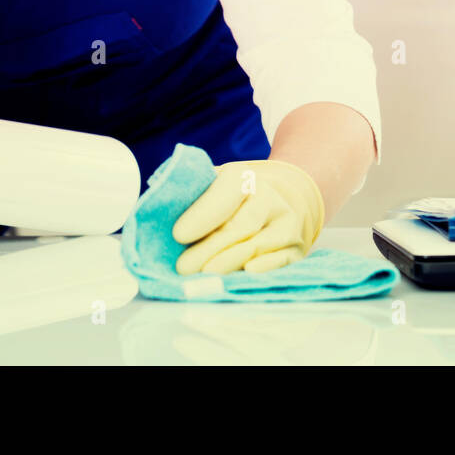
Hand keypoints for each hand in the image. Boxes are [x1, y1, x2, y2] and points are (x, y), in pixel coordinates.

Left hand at [173, 160, 324, 274]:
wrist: (284, 201)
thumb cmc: (234, 200)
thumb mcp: (215, 184)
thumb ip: (190, 190)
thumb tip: (157, 199)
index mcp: (245, 178)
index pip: (226, 193)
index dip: (202, 214)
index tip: (178, 234)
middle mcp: (270, 199)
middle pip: (239, 226)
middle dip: (209, 248)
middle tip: (183, 267)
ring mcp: (286, 224)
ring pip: (256, 245)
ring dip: (228, 263)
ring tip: (203, 276)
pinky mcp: (296, 249)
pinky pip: (279, 261)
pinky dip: (261, 270)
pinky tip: (245, 276)